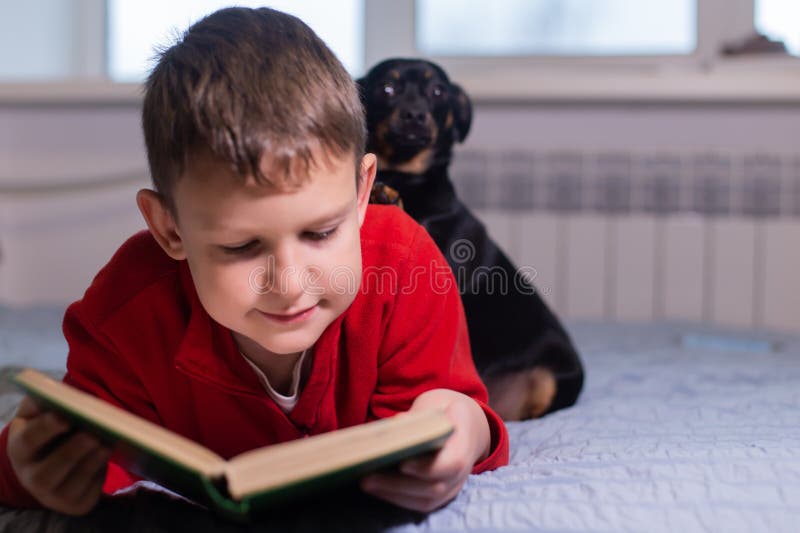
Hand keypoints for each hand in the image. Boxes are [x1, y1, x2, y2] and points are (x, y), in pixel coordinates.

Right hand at [7, 396, 111, 515]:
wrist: (52, 462)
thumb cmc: (47, 431)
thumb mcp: (38, 414)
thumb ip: (43, 401)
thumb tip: (56, 391)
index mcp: (19, 450)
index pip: (28, 441)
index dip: (45, 429)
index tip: (65, 417)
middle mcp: (30, 477)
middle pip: (47, 471)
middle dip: (71, 452)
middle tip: (92, 434)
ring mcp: (51, 495)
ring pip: (69, 485)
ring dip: (89, 463)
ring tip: (106, 444)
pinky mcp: (73, 503)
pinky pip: (86, 493)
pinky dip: (99, 475)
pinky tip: (107, 457)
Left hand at [360, 389, 490, 511]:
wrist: (467, 425)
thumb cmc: (447, 410)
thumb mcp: (437, 402)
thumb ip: (420, 413)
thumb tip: (397, 423)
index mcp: (464, 442)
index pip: (451, 462)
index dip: (427, 467)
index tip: (402, 464)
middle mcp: (462, 470)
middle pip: (434, 486)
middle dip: (398, 485)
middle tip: (367, 477)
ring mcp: (453, 485)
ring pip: (426, 500)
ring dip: (393, 494)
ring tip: (366, 483)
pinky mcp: (441, 493)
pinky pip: (421, 503)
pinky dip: (397, 498)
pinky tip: (376, 488)